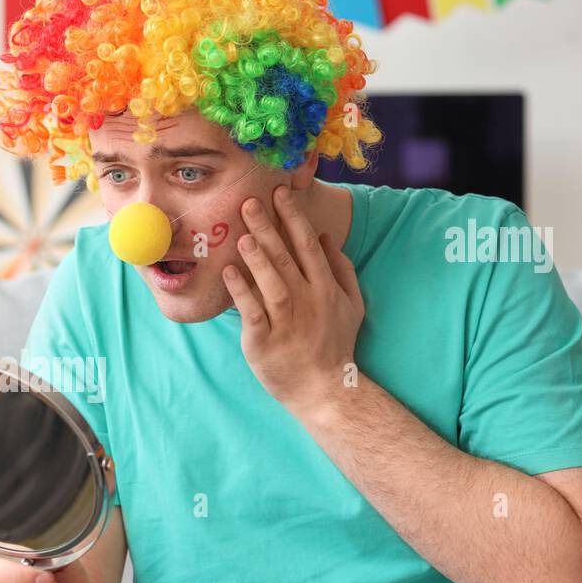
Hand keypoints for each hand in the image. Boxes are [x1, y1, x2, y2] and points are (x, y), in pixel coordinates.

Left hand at [222, 184, 364, 417]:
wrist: (326, 389)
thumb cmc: (335, 343)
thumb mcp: (352, 304)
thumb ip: (341, 269)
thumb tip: (326, 236)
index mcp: (326, 289)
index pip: (309, 246)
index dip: (294, 218)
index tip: (280, 193)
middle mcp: (308, 302)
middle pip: (286, 259)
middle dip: (268, 229)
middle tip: (249, 202)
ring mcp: (287, 323)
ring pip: (272, 284)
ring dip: (257, 258)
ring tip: (242, 235)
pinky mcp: (265, 342)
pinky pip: (252, 313)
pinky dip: (241, 293)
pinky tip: (229, 273)